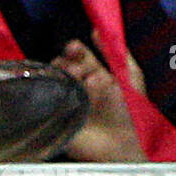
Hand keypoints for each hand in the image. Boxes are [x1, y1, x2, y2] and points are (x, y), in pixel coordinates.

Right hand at [54, 37, 144, 164]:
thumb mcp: (131, 78)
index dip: (74, 50)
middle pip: (62, 67)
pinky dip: (48, 94)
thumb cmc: (131, 114)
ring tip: (76, 81)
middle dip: (66, 62)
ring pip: (54, 80)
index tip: (74, 46)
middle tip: (75, 67)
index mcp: (93, 76)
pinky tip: (62, 93)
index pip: (77, 57)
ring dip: (62, 77)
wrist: (125, 146)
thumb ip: (118, 55)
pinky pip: (44, 101)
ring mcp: (65, 102)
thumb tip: (96, 30)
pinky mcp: (56, 118)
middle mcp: (77, 87)